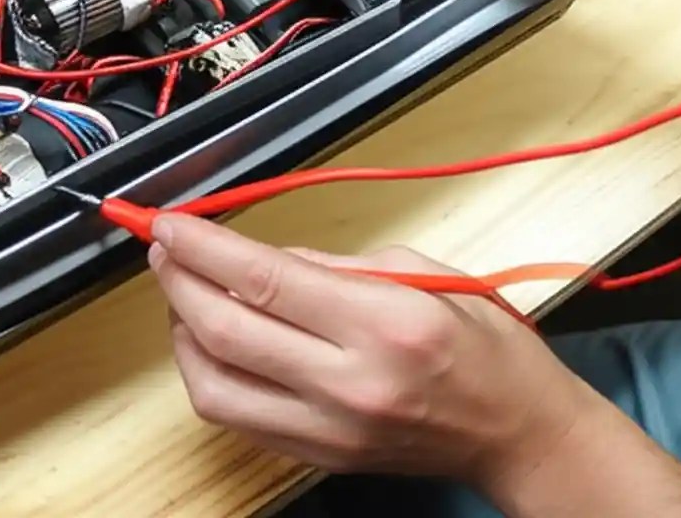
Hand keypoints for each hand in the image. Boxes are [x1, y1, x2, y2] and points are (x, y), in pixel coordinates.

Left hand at [148, 213, 596, 489]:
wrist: (517, 432)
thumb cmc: (482, 344)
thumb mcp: (418, 273)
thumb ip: (329, 265)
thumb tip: (256, 257)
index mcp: (383, 323)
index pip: (264, 280)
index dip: (203, 248)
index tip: (168, 224)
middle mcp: (351, 382)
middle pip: (225, 330)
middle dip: (177, 281)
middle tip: (163, 249)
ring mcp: (330, 428)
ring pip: (214, 385)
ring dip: (181, 333)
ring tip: (182, 295)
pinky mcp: (317, 455)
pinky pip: (237, 417)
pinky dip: (208, 374)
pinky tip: (209, 341)